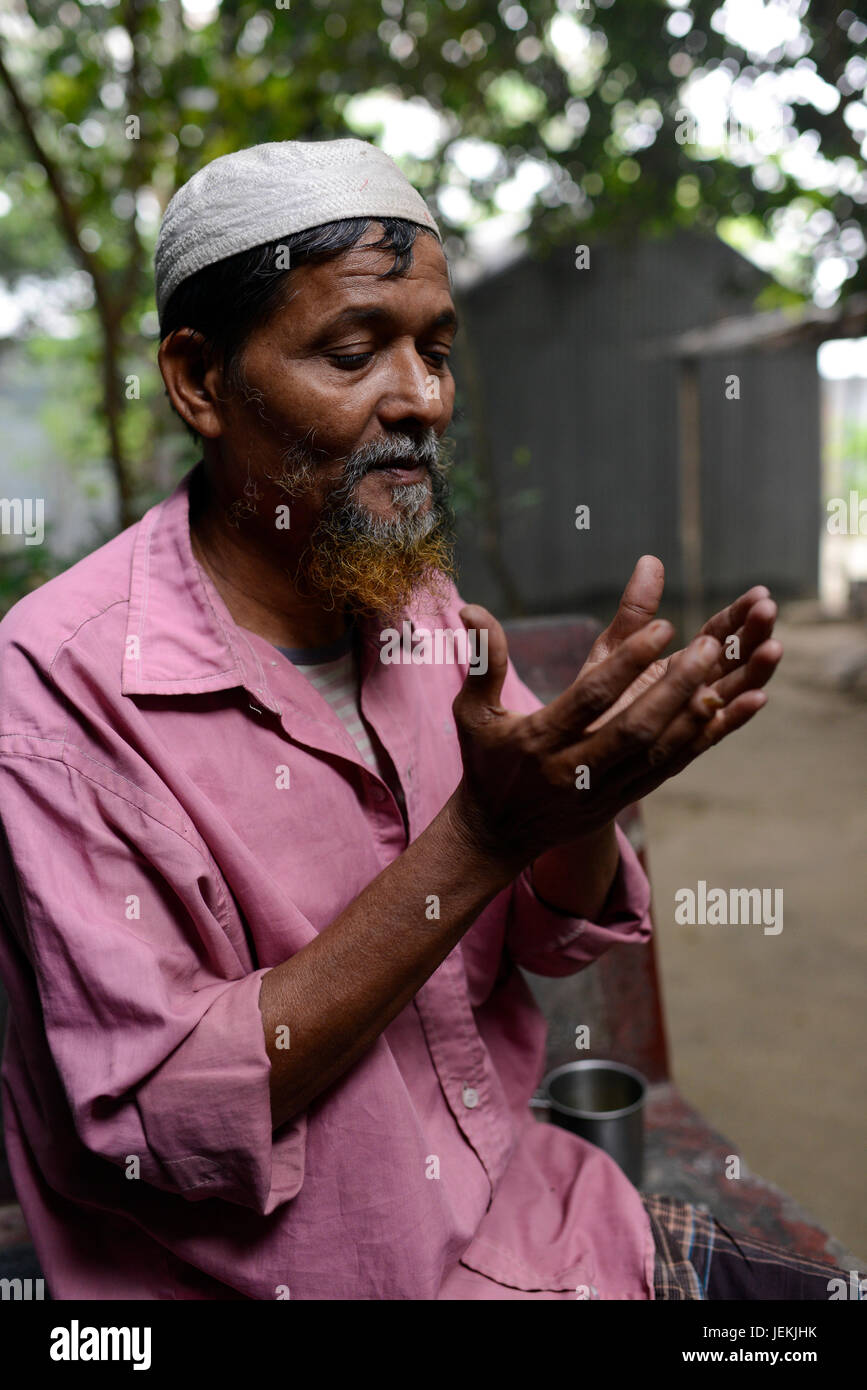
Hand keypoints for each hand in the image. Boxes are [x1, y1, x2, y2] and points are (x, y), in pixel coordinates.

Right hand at [450, 602, 767, 872]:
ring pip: (661, 752)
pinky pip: (674, 766)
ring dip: (698, 712)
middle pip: (635, 729)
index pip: (590, 701)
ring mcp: (605, 791)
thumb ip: (482, 659)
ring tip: (728, 670)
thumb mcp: (474, 712)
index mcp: (539, 742)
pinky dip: (707, 736)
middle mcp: (575, 770)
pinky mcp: (627, 801)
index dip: (626, 665)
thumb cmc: (486, 762)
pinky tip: (739, 706)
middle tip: (710, 647)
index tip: (660, 627)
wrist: (497, 836)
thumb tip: (471, 608)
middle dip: (674, 688)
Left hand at [581, 555, 781, 742]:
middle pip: (731, 661)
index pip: (717, 634)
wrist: (569, 756)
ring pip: (728, 694)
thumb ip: (634, 612)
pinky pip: (710, 733)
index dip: (738, 615)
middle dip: (752, 636)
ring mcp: (686, 721)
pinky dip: (734, 717)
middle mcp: (690, 692)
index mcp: (679, 665)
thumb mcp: (611, 651)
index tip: (761, 594)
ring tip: (773, 647)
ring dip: (753, 672)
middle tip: (768, 610)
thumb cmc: (591, 701)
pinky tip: (756, 698)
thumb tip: (651, 560)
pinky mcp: (676, 750)